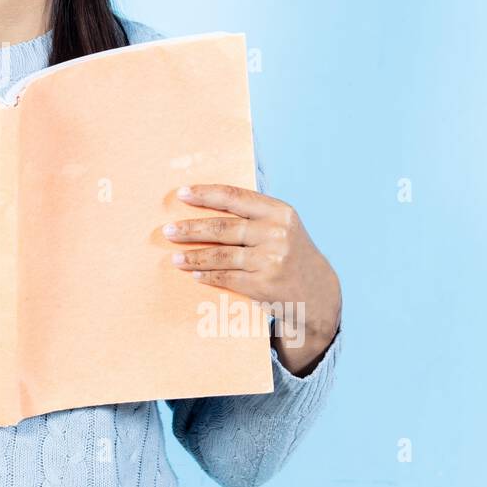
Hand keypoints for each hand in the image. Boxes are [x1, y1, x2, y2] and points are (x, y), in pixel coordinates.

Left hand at [162, 184, 341, 365]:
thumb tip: (203, 199)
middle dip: (190, 229)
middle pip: (223, 228)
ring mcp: (271, 261)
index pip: (235, 197)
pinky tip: (194, 274)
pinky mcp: (265, 285)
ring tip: (174, 257)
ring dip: (193, 257)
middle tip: (168, 230)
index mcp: (279, 212)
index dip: (205, 194)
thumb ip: (251, 213)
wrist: (318, 292)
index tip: (181, 193)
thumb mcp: (280, 225)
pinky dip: (208, 276)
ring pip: (222, 256)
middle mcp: (277, 234)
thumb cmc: (289, 252)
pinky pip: (227, 278)